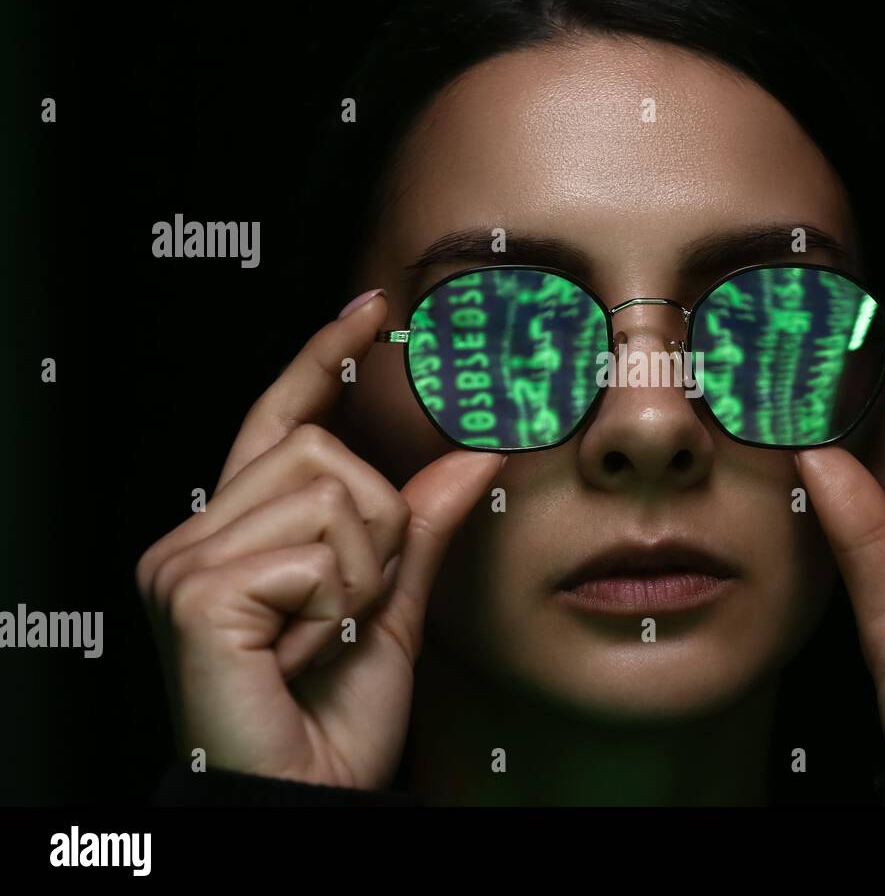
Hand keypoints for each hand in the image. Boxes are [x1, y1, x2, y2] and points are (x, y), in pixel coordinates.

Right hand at [136, 292, 502, 787]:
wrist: (313, 798)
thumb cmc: (337, 713)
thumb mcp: (392, 603)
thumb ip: (423, 525)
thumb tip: (474, 452)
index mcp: (235, 532)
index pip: (280, 418)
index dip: (322, 359)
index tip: (372, 310)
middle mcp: (194, 537)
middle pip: (324, 451)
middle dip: (376, 529)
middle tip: (353, 606)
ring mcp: (186, 563)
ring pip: (330, 493)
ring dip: (363, 569)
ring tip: (328, 632)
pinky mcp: (198, 593)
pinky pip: (317, 551)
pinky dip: (341, 601)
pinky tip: (306, 650)